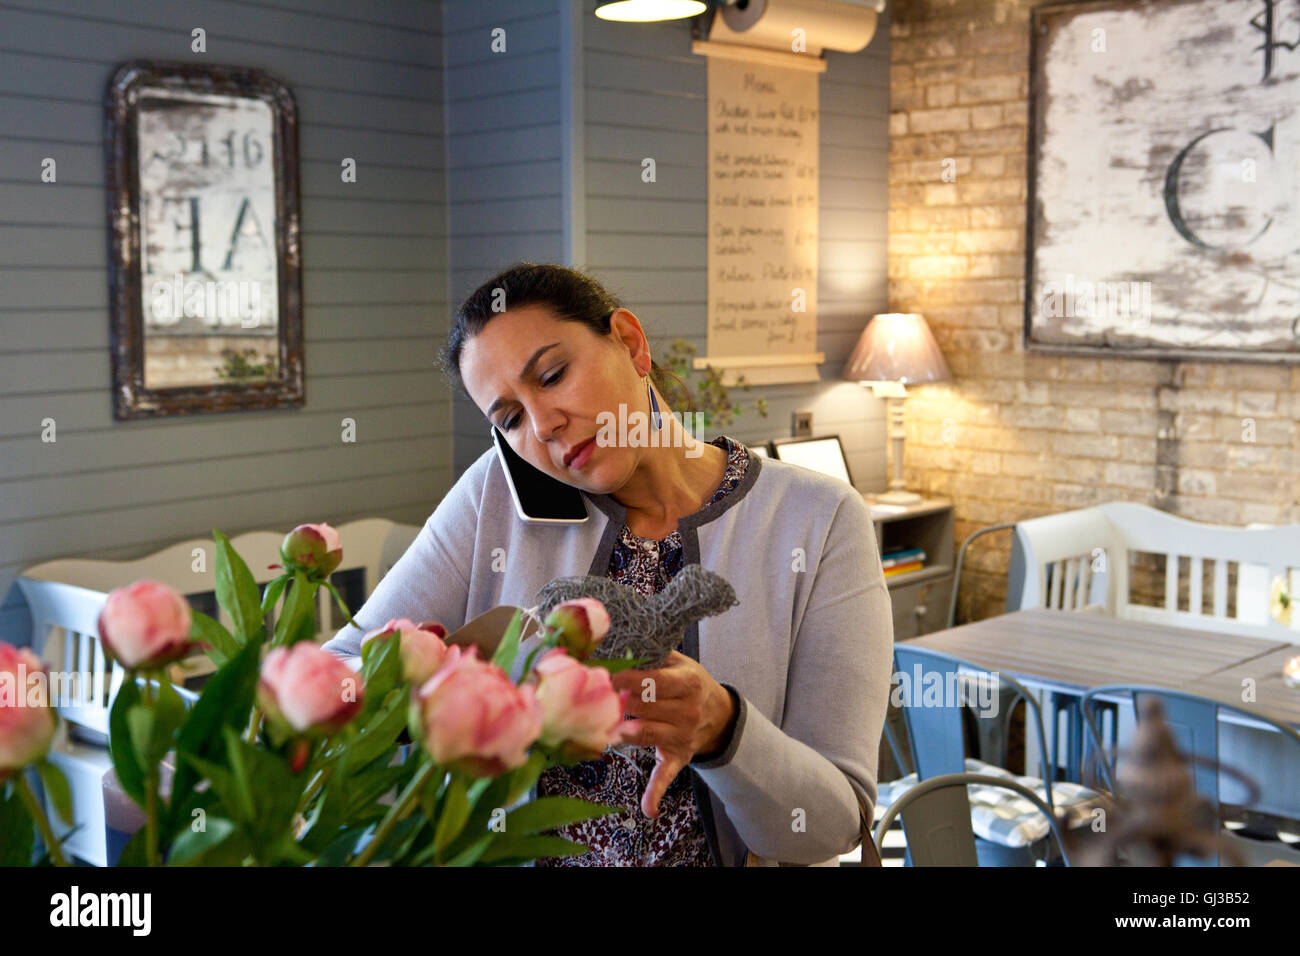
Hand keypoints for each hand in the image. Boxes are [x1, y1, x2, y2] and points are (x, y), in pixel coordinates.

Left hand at [610, 650, 735, 818]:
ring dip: (623, 732)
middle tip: (594, 696)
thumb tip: (621, 643)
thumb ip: (655, 653)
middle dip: (618, 701)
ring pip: (646, 734)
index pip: (653, 681)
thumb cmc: (690, 682)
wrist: (719, 713)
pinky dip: (655, 794)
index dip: (627, 679)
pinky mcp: (677, 758)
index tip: (605, 675)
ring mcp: (682, 737)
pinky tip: (648, 810)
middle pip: (645, 706)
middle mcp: (687, 711)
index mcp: (688, 683)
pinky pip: (666, 777)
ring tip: (603, 727)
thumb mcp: (681, 662)